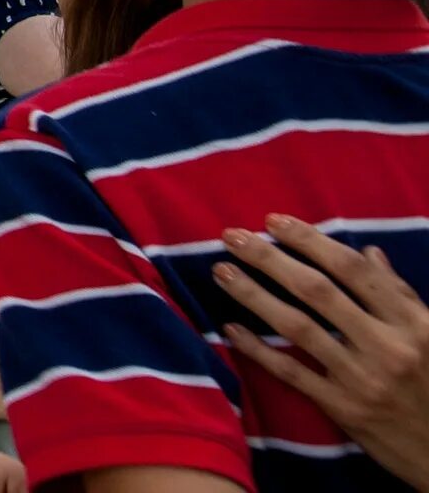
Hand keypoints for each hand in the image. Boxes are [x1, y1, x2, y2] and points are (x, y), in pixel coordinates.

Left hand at [215, 214, 428, 488]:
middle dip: (270, 259)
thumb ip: (400, 294)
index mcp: (414, 322)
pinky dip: (259, 350)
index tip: (273, 221)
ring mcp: (363, 379)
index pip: (353, 269)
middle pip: (318, 291)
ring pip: (298, 328)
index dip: (310, 241)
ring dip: (254, 296)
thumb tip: (368, 252)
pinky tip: (231, 329)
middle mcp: (388, 346)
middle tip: (232, 237)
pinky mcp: (344, 409)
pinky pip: (292, 373)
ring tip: (222, 271)